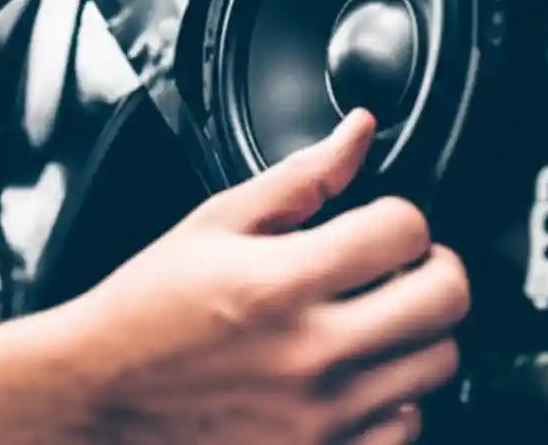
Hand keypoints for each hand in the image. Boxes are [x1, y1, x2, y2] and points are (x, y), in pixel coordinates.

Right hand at [59, 110, 469, 443]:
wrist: (100, 395)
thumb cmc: (148, 310)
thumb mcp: (215, 224)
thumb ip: (300, 177)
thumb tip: (359, 132)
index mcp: (282, 281)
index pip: (406, 230)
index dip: (399, 216)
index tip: (378, 224)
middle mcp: (311, 354)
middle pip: (447, 298)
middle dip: (432, 267)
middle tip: (399, 265)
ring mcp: (322, 416)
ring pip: (438, 362)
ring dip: (417, 330)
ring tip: (375, 317)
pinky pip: (410, 422)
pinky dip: (396, 394)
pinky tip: (357, 371)